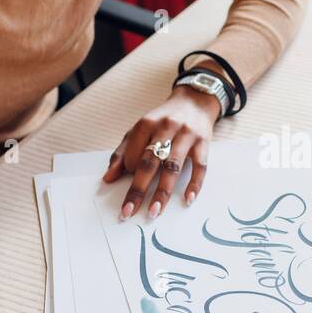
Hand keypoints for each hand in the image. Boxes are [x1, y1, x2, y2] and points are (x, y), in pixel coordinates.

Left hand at [102, 84, 219, 218]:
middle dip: (138, 189)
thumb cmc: (163, 120)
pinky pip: (200, 166)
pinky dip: (194, 184)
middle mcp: (166, 128)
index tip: (126, 185)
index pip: (133, 153)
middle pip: (150, 162)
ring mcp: (186, 135)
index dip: (128, 171)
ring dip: (163, 190)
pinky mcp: (203, 143)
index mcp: (146, 124)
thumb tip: (108, 178)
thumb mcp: (140, 130)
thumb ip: (123, 152)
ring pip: (173, 166)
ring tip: (155, 210)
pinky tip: (188, 199)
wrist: (195, 101)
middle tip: (129, 211)